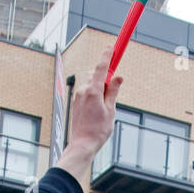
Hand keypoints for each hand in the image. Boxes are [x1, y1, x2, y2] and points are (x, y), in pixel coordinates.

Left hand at [56, 52, 121, 180]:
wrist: (82, 144)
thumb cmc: (98, 130)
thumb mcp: (110, 110)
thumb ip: (113, 92)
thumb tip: (118, 78)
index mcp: (93, 91)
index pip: (101, 67)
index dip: (107, 56)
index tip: (111, 47)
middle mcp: (83, 90)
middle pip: (95, 74)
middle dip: (104, 77)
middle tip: (111, 91)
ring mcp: (77, 96)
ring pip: (90, 83)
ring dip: (98, 88)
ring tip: (104, 107)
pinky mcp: (75, 102)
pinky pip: (85, 92)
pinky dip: (93, 94)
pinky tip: (96, 110)